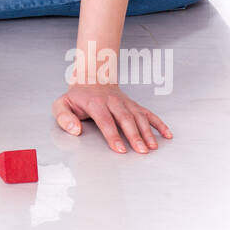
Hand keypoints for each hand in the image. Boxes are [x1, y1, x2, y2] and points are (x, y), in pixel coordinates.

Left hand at [52, 83, 171, 153]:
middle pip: (125, 119)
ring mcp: (125, 103)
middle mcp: (113, 102)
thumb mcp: (61, 104)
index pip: (105, 120)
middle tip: (141, 151)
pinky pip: (148, 113)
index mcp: (95, 103)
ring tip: (153, 147)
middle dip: (134, 135)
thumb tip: (75, 130)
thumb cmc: (76, 97)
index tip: (120, 149)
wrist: (92, 79)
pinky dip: (159, 123)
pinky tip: (167, 134)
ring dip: (148, 131)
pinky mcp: (134, 105)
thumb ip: (63, 117)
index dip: (113, 135)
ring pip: (139, 116)